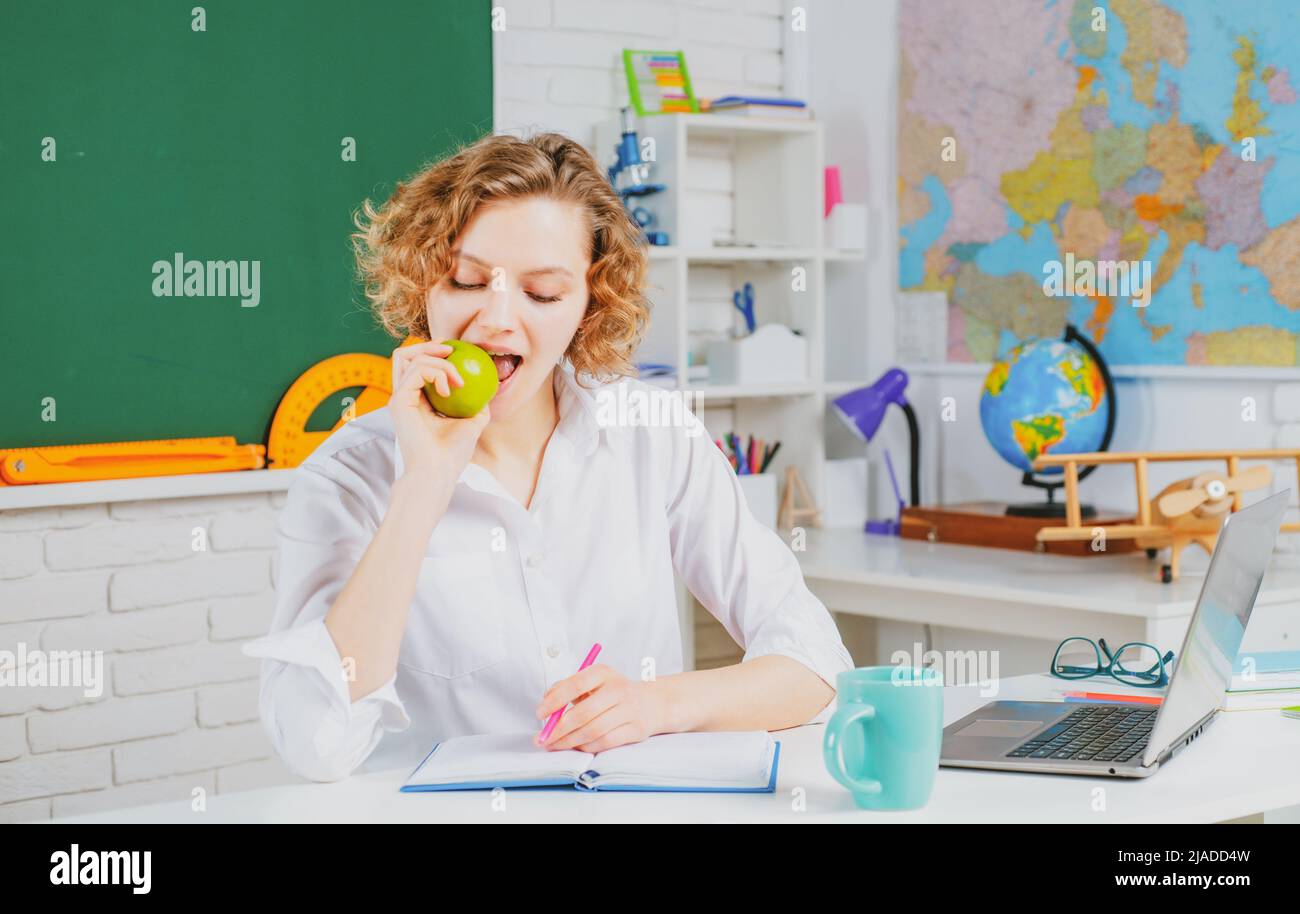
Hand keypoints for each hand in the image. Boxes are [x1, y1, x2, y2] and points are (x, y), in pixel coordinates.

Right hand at [388, 340, 490, 482]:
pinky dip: (437, 372)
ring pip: (408, 356)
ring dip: (438, 361)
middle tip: (451, 351)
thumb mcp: (472, 424)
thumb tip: (489, 390)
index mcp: (415, 401)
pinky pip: (417, 370)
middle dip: (428, 346)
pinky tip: (450, 390)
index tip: (455, 352)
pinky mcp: (399, 401)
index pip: (416, 366)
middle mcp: (402, 397)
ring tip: (457, 379)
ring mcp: (398, 398)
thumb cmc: (452, 455)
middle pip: (404, 355)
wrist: (438, 472)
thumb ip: (476, 406)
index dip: (432, 352)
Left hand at [535, 664, 667, 752]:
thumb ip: (568, 686)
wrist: (653, 702)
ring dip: (569, 741)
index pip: (576, 684)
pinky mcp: (636, 730)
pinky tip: (575, 746)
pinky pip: (605, 742)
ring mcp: (629, 710)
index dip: (555, 700)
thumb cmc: (613, 692)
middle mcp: (619, 689)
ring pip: (593, 731)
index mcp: (604, 672)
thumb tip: (546, 701)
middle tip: (543, 738)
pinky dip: (586, 747)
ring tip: (554, 745)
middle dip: (559, 729)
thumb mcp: (594, 681)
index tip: (540, 713)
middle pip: (583, 712)